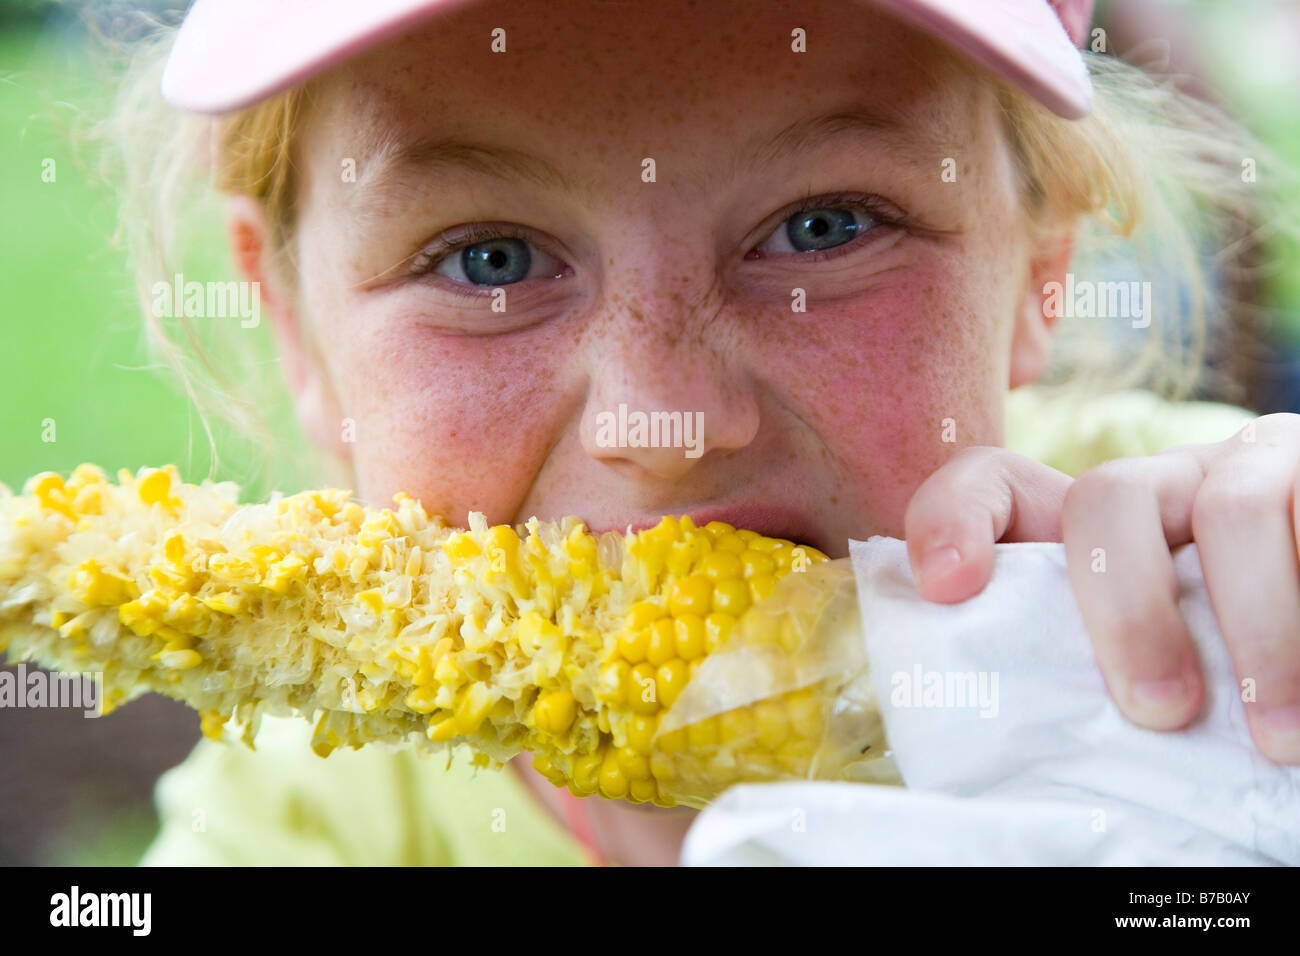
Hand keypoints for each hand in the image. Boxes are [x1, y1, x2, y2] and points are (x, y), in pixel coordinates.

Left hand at [904, 419, 1299, 764]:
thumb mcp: (1120, 663)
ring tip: (1276, 735)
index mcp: (1102, 517)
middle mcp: (1170, 479)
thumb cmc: (1213, 674)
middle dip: (1127, 612)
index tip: (944, 588)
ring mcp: (1254, 469)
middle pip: (1109, 499)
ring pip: (1234, 510)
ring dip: (1257, 631)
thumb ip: (1058, 659)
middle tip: (1161, 713)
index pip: (992, 482)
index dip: (951, 519)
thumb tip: (980, 707)